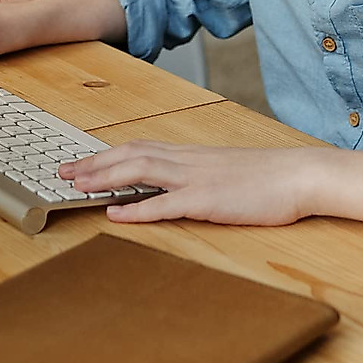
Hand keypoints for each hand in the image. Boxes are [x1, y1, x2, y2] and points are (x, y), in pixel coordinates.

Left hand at [58, 142, 315, 225]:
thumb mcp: (225, 171)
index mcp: (190, 154)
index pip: (138, 148)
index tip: (80, 162)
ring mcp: (196, 178)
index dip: (106, 155)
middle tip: (63, 172)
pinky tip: (115, 214)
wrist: (299, 174)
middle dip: (94, 164)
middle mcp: (187, 160)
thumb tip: (170, 185)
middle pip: (130, 155)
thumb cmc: (267, 177)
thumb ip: (197, 174)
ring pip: (140, 172)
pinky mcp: (208, 200)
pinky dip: (137, 209)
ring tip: (76, 186)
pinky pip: (165, 203)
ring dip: (104, 178)